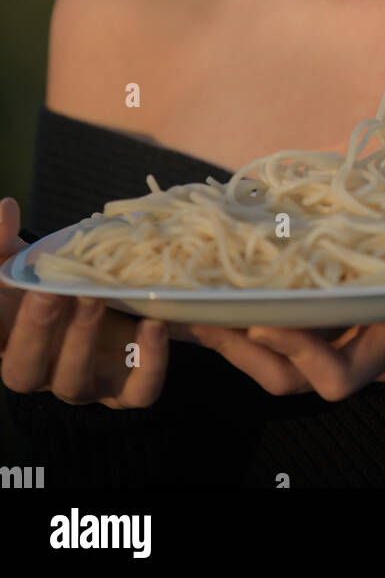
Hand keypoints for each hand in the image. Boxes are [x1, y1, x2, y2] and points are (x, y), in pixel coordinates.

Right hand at [0, 195, 169, 408]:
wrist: (104, 303)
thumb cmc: (55, 281)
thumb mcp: (26, 261)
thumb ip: (6, 241)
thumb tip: (6, 208)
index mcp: (8, 342)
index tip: (1, 285)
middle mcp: (41, 370)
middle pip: (24, 370)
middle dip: (35, 331)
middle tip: (50, 291)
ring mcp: (84, 383)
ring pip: (75, 382)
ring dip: (83, 340)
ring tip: (96, 296)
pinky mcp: (127, 389)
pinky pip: (138, 391)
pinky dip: (149, 363)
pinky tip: (153, 324)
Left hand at [185, 305, 384, 399]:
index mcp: (383, 354)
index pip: (331, 374)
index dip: (296, 351)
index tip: (264, 317)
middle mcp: (354, 352)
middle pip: (287, 374)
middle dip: (242, 348)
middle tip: (198, 314)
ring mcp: (339, 338)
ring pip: (276, 357)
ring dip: (235, 335)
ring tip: (194, 304)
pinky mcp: (331, 318)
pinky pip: (282, 325)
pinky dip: (248, 310)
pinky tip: (221, 285)